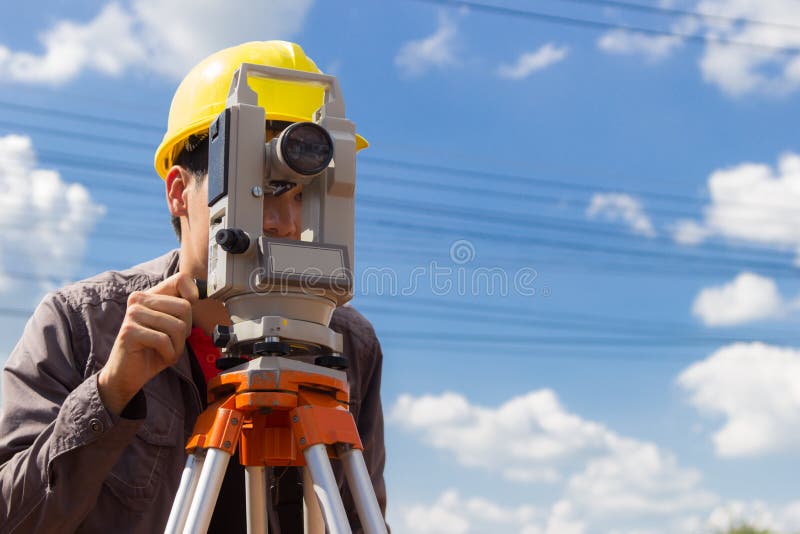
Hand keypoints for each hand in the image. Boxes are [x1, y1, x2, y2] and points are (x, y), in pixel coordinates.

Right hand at [98, 272, 197, 415]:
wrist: (127, 375)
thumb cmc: (152, 351)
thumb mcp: (172, 326)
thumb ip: (181, 309)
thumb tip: (198, 294)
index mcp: (150, 295)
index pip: (180, 279)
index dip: (193, 293)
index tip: (191, 309)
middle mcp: (138, 299)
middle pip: (185, 307)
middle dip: (186, 331)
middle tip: (173, 342)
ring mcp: (132, 314)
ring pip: (177, 326)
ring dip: (177, 346)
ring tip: (166, 351)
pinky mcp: (129, 331)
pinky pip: (164, 340)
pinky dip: (169, 354)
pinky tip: (160, 357)